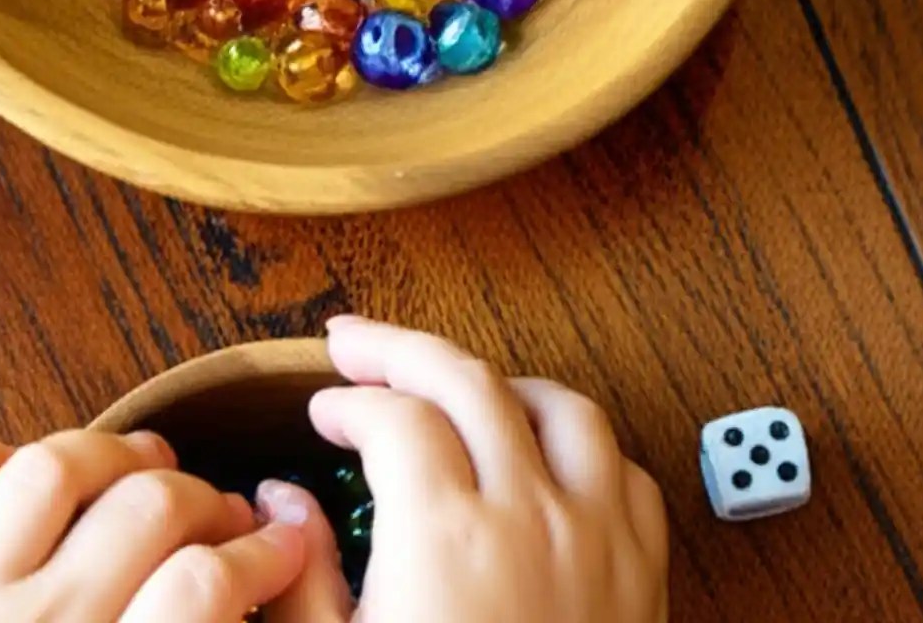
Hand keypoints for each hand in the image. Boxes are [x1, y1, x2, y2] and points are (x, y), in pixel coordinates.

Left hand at [0, 430, 305, 621]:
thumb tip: (239, 612)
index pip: (205, 586)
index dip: (265, 554)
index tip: (282, 547)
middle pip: (148, 510)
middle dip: (209, 500)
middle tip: (224, 518)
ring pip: (51, 468)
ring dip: (114, 454)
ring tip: (145, 469)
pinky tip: (28, 478)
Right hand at [262, 317, 668, 622]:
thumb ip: (297, 579)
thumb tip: (280, 504)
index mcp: (446, 540)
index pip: (394, 417)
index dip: (347, 398)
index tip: (323, 410)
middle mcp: (530, 519)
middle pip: (469, 380)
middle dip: (402, 347)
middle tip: (357, 343)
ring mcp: (598, 539)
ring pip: (561, 408)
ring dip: (498, 381)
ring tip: (454, 383)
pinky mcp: (642, 573)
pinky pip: (624, 470)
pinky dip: (577, 442)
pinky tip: (542, 453)